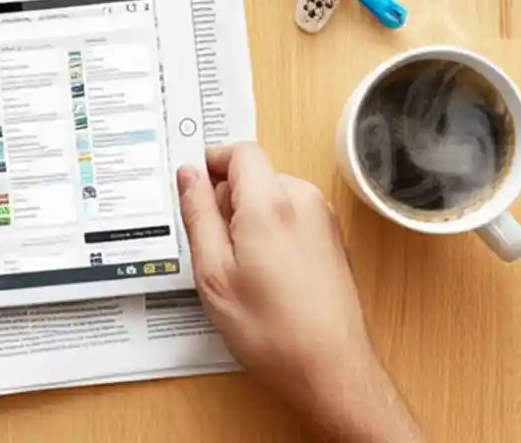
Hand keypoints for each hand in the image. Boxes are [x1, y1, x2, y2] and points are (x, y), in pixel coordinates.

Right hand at [178, 143, 423, 442]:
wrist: (330, 369)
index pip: (240, 152)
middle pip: (256, 175)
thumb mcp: (214, 273)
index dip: (212, 163)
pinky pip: (291, 217)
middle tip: (209, 244)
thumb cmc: (270, 329)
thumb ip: (198, 215)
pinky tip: (263, 276)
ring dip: (249, 218)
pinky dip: (271, 232)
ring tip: (237, 268)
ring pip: (273, 197)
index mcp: (270, 202)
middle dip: (228, 199)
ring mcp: (323, 220)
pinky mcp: (332, 240)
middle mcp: (303, 200)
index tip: (193, 189)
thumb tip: (188, 176)